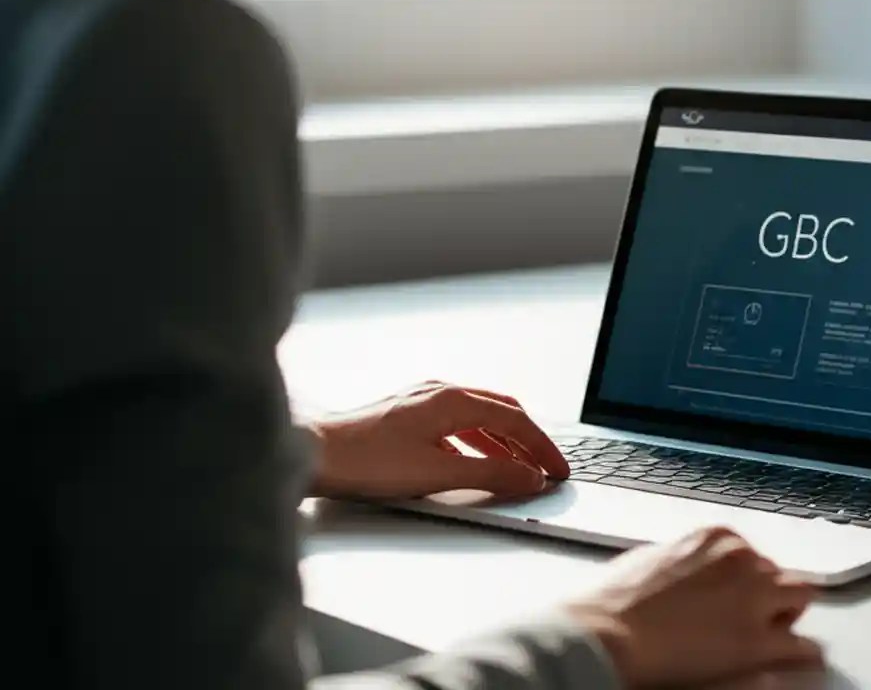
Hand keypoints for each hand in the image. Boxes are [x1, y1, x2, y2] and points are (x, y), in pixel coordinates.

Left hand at [304, 381, 569, 498]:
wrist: (312, 454)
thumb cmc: (365, 461)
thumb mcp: (437, 473)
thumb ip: (489, 475)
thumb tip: (529, 478)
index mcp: (451, 399)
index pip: (514, 420)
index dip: (541, 448)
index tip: (558, 471)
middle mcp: (439, 392)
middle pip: (501, 412)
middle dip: (529, 441)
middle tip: (548, 467)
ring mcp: (421, 401)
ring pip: (479, 418)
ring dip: (505, 444)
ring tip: (521, 469)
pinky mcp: (407, 415)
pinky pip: (458, 425)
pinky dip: (479, 444)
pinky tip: (478, 463)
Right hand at [565, 526, 822, 688]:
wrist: (606, 637)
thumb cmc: (613, 602)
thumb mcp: (650, 557)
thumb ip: (683, 559)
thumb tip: (690, 569)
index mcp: (717, 538)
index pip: (752, 554)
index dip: (744, 580)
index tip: (735, 596)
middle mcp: (743, 561)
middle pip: (780, 573)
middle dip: (771, 595)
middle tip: (755, 618)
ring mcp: (755, 600)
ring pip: (801, 598)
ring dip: (785, 617)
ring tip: (772, 638)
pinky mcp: (760, 643)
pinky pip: (804, 647)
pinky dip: (798, 655)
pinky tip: (788, 662)